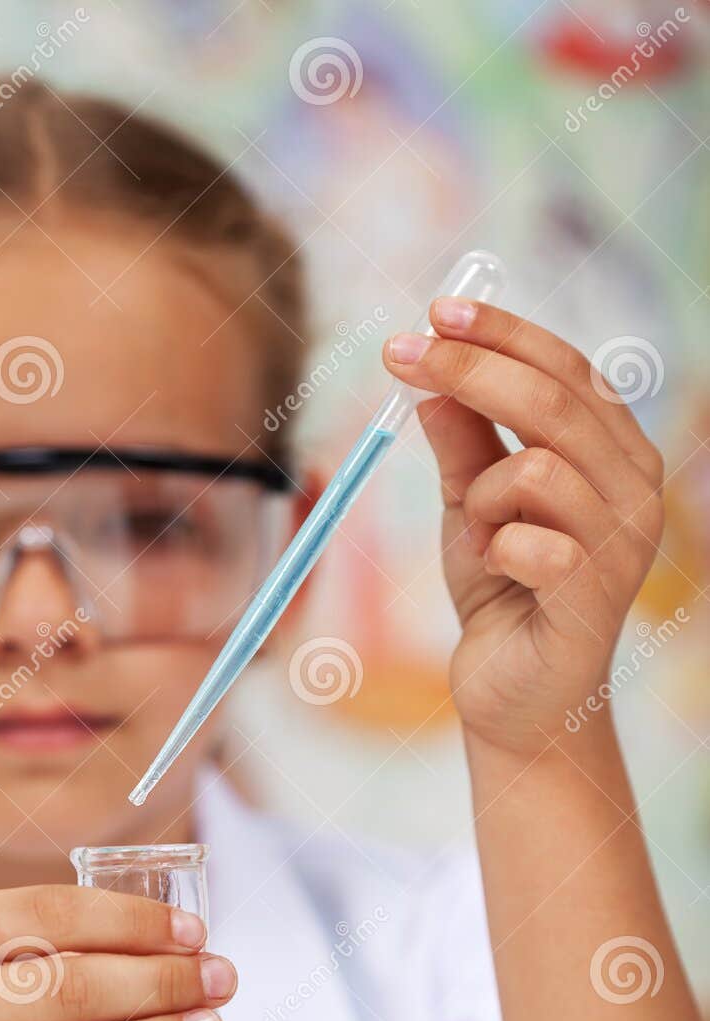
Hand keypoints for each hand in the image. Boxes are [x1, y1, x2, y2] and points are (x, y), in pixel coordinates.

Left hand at [382, 300, 664, 756]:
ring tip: (478, 533)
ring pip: (537, 468)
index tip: (434, 312)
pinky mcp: (595, 597)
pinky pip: (532, 542)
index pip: (568, 368)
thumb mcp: (470, 504)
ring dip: (481, 496)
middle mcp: (634, 488)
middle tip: (399, 357)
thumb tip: (435, 375)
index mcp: (614, 452)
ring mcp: (623, 544)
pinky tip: (497, 571)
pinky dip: (493, 548)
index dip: (502, 333)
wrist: (513, 695)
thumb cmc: (503, 593)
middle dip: (469, 370)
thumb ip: (463, 442)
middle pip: (555, 399)